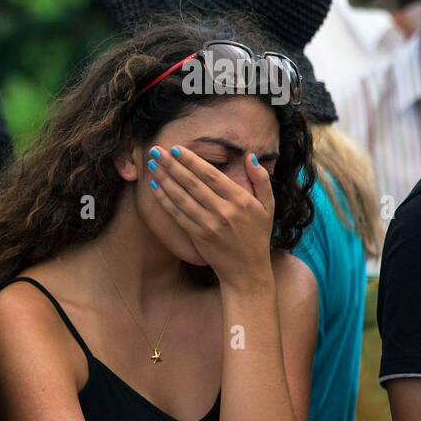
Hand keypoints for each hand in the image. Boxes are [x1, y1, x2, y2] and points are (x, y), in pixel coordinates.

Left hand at [146, 144, 273, 286]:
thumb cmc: (257, 236)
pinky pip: (177, 214)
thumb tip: (249, 156)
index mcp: (241, 200)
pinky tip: (155, 187)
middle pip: (192, 183)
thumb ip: (261, 180)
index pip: (211, 175)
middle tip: (156, 151)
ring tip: (152, 165)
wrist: (248, 270)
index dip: (192, 161)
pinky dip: (165, 200)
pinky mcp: (198, 236)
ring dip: (164, 179)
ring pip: (181, 197)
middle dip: (172, 165)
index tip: (177, 149)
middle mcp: (224, 210)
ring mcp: (209, 224)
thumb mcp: (268, 206)